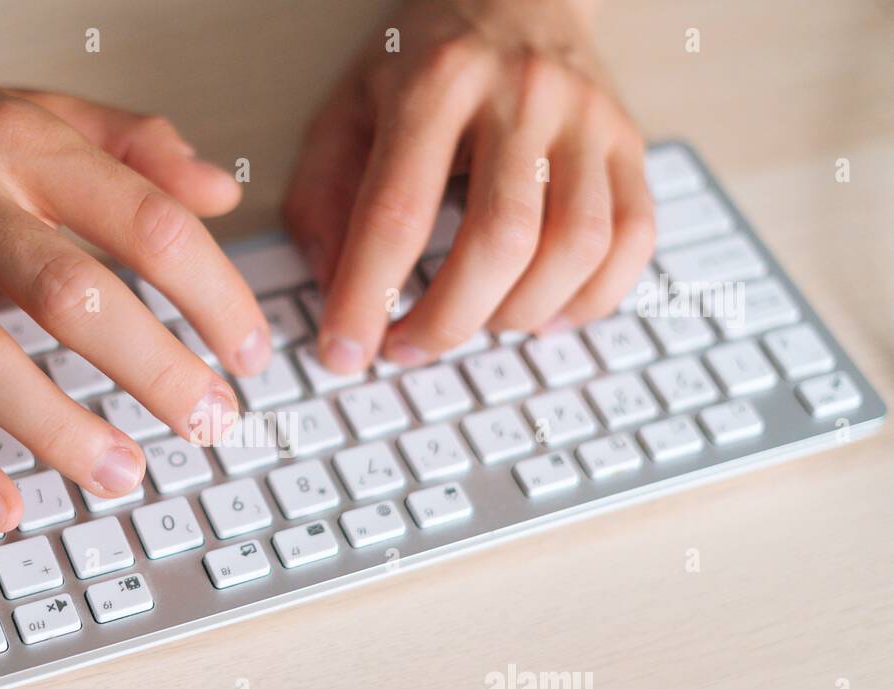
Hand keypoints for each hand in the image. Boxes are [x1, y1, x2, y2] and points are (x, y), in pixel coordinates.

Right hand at [0, 69, 270, 530]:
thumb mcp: (35, 109)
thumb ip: (136, 146)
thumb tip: (223, 195)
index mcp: (24, 144)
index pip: (147, 223)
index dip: (215, 296)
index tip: (249, 352)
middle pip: (73, 297)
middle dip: (157, 373)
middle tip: (210, 424)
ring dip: (60, 430)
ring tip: (123, 474)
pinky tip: (1, 505)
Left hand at [284, 0, 654, 371]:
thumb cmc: (422, 64)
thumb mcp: (347, 110)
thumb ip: (325, 200)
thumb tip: (338, 295)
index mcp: (436, 83)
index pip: (398, 213)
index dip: (367, 299)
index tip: (343, 354)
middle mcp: (523, 95)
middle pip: (500, 239)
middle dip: (447, 320)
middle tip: (408, 348)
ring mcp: (588, 119)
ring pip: (576, 247)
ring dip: (518, 314)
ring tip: (476, 321)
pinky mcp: (631, 143)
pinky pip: (633, 241)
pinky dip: (589, 299)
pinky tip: (542, 310)